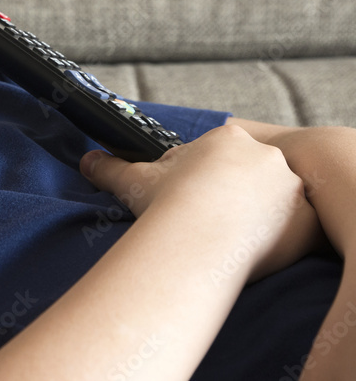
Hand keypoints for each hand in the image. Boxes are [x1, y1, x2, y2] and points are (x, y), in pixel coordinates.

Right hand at [80, 124, 322, 282]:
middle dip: (229, 199)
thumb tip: (86, 161)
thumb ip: (110, 168)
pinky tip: (249, 253)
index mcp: (228, 139)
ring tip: (226, 242)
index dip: (200, 183)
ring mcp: (289, 188)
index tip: (188, 204)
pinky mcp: (305, 219)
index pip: (218, 158)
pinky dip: (275, 240)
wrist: (198, 239)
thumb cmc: (168, 203)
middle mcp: (266, 156)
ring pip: (272, 204)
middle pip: (249, 178)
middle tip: (206, 225)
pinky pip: (294, 230)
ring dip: (253, 219)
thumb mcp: (134, 179)